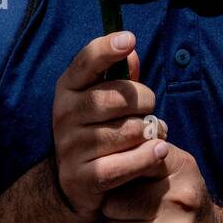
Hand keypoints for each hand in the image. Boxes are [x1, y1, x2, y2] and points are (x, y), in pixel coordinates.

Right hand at [51, 33, 167, 221]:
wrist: (75, 183)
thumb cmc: (99, 130)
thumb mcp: (105, 100)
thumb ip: (120, 77)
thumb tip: (132, 51)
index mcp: (67, 89)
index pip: (85, 62)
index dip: (106, 49)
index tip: (129, 39)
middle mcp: (63, 115)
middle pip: (111, 98)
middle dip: (142, 99)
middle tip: (151, 106)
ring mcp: (70, 148)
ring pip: (124, 132)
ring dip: (148, 132)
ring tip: (156, 133)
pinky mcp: (81, 178)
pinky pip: (123, 165)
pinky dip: (146, 157)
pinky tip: (159, 151)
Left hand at [102, 143, 219, 222]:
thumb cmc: (183, 201)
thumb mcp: (175, 168)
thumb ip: (146, 150)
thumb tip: (111, 141)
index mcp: (181, 170)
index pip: (127, 168)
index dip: (118, 178)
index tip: (123, 184)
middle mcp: (180, 203)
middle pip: (113, 205)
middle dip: (113, 210)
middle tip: (126, 212)